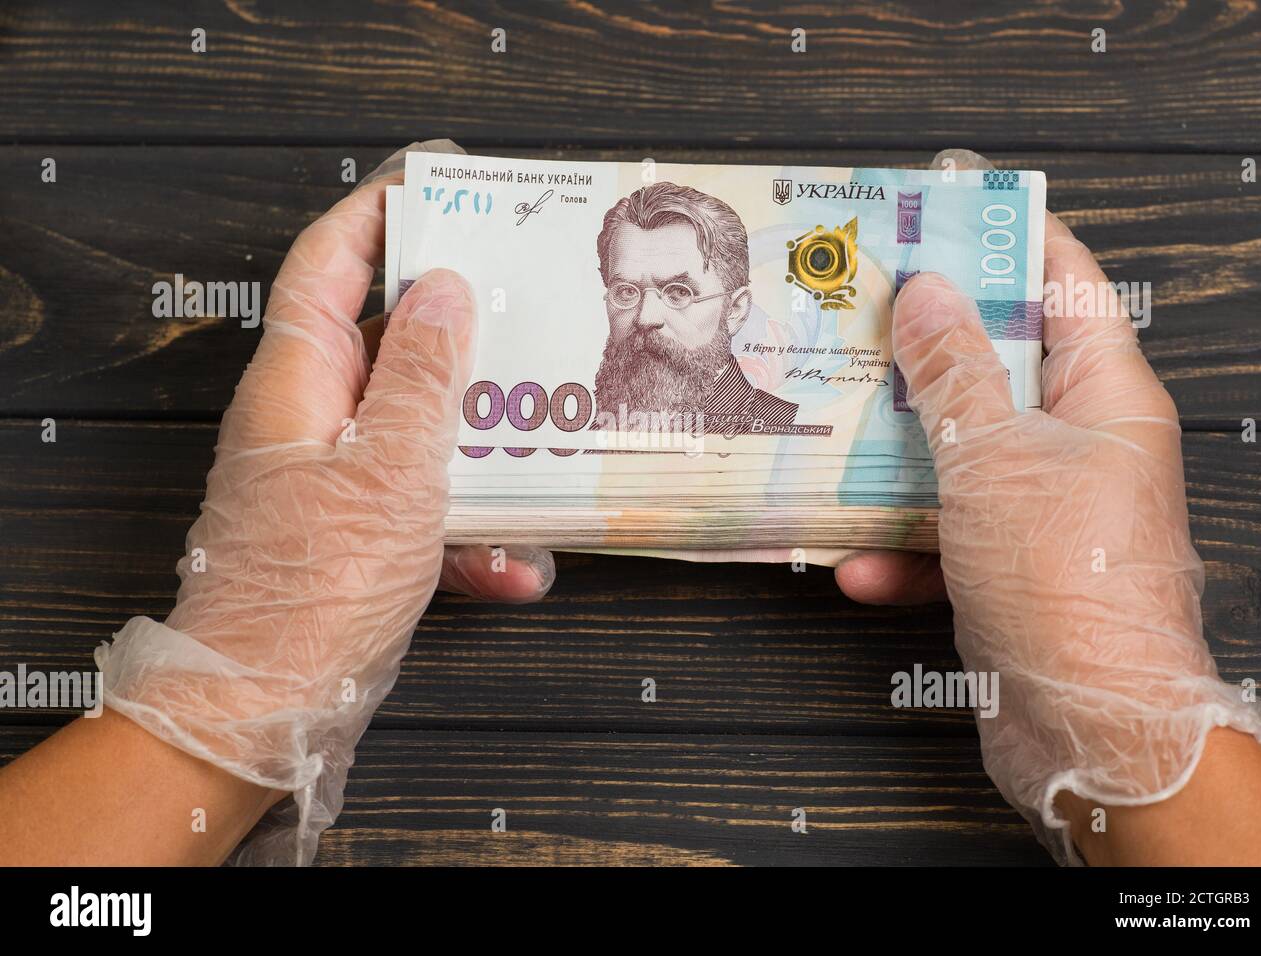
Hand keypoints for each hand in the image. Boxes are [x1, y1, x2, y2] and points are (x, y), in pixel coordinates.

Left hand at [93, 142, 549, 865]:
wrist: (270, 702)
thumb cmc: (313, 586)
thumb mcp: (388, 466)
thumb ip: (419, 373)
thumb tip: (441, 288)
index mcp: (300, 379)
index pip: (330, 259)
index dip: (381, 210)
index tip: (441, 180)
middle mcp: (313, 415)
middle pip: (388, 335)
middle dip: (460, 323)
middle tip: (528, 299)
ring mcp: (336, 473)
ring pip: (421, 422)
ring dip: (482, 438)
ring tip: (546, 436)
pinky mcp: (360, 528)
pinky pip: (428, 503)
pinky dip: (474, 528)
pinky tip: (517, 563)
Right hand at [861, 152, 1260, 861]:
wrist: (1090, 727)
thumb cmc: (1068, 579)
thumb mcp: (995, 456)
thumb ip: (952, 372)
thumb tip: (925, 291)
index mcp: (1106, 398)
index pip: (1067, 286)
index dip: (1009, 241)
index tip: (947, 208)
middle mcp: (1081, 447)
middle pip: (997, 369)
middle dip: (922, 349)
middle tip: (855, 315)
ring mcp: (1043, 510)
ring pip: (957, 454)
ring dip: (892, 456)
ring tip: (830, 435)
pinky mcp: (1008, 569)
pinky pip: (943, 537)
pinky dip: (899, 548)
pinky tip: (857, 564)